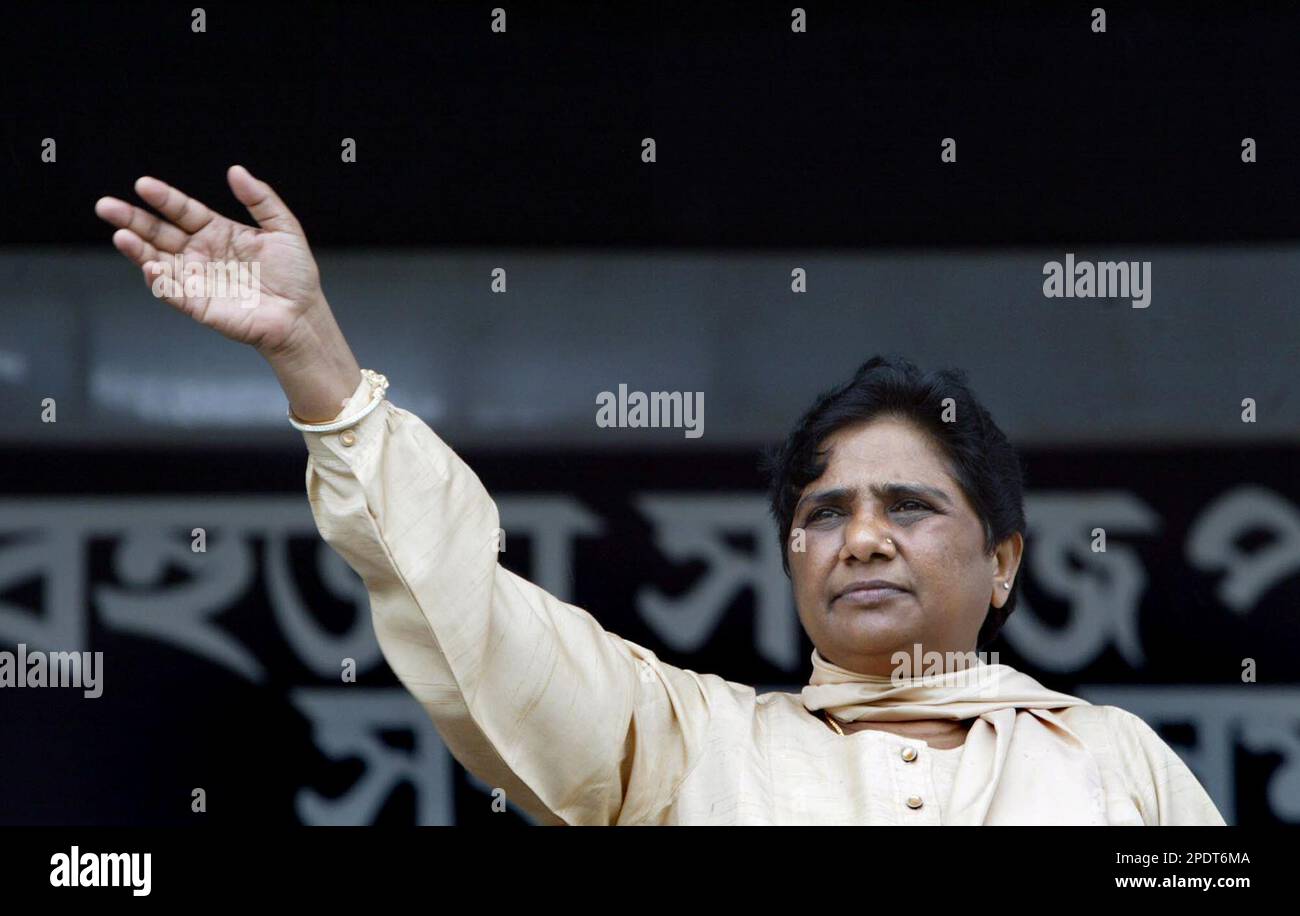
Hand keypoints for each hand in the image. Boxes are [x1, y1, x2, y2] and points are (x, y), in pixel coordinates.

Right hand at [95, 165, 324, 355]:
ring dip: (137, 250)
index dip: (163, 198)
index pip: (182, 211)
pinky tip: (150, 266)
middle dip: (132, 220)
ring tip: (120, 235)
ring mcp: (197, 280)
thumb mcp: (283, 228)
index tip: (143, 185)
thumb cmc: (295, 275)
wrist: (303, 315)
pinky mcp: (200, 306)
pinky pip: (174, 293)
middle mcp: (201, 254)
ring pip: (158, 261)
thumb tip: (236, 170)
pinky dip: (160, 282)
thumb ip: (260, 199)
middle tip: (106, 206)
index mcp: (216, 232)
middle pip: (159, 233)